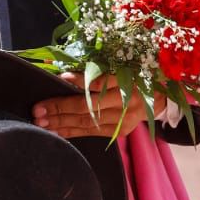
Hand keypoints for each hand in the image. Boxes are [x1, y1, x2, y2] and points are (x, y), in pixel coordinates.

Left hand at [32, 72, 165, 139]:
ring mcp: (125, 119)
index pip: (101, 81)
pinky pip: (92, 133)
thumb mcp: (122, 66)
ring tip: (41, 122)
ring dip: (62, 123)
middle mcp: (128, 102)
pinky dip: (73, 132)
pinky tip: (56, 131)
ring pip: (89, 123)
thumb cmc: (135, 75)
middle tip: (38, 110)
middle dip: (61, 108)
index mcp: (129, 80)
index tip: (60, 78)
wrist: (161, 95)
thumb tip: (64, 75)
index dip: (80, 80)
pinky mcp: (122, 131)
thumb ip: (98, 71)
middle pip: (90, 106)